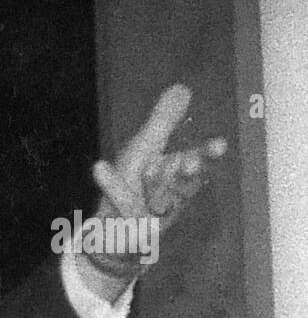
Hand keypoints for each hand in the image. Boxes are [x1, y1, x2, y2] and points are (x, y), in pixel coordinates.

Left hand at [82, 83, 226, 284]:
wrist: (111, 229)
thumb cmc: (133, 185)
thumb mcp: (145, 149)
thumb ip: (163, 122)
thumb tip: (182, 87)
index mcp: (176, 175)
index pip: (196, 162)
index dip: (207, 155)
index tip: (220, 144)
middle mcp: (169, 196)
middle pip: (182, 185)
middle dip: (186, 174)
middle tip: (190, 163)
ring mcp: (152, 216)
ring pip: (158, 200)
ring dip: (156, 184)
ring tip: (149, 168)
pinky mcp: (130, 230)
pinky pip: (123, 210)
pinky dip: (113, 188)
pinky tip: (98, 166)